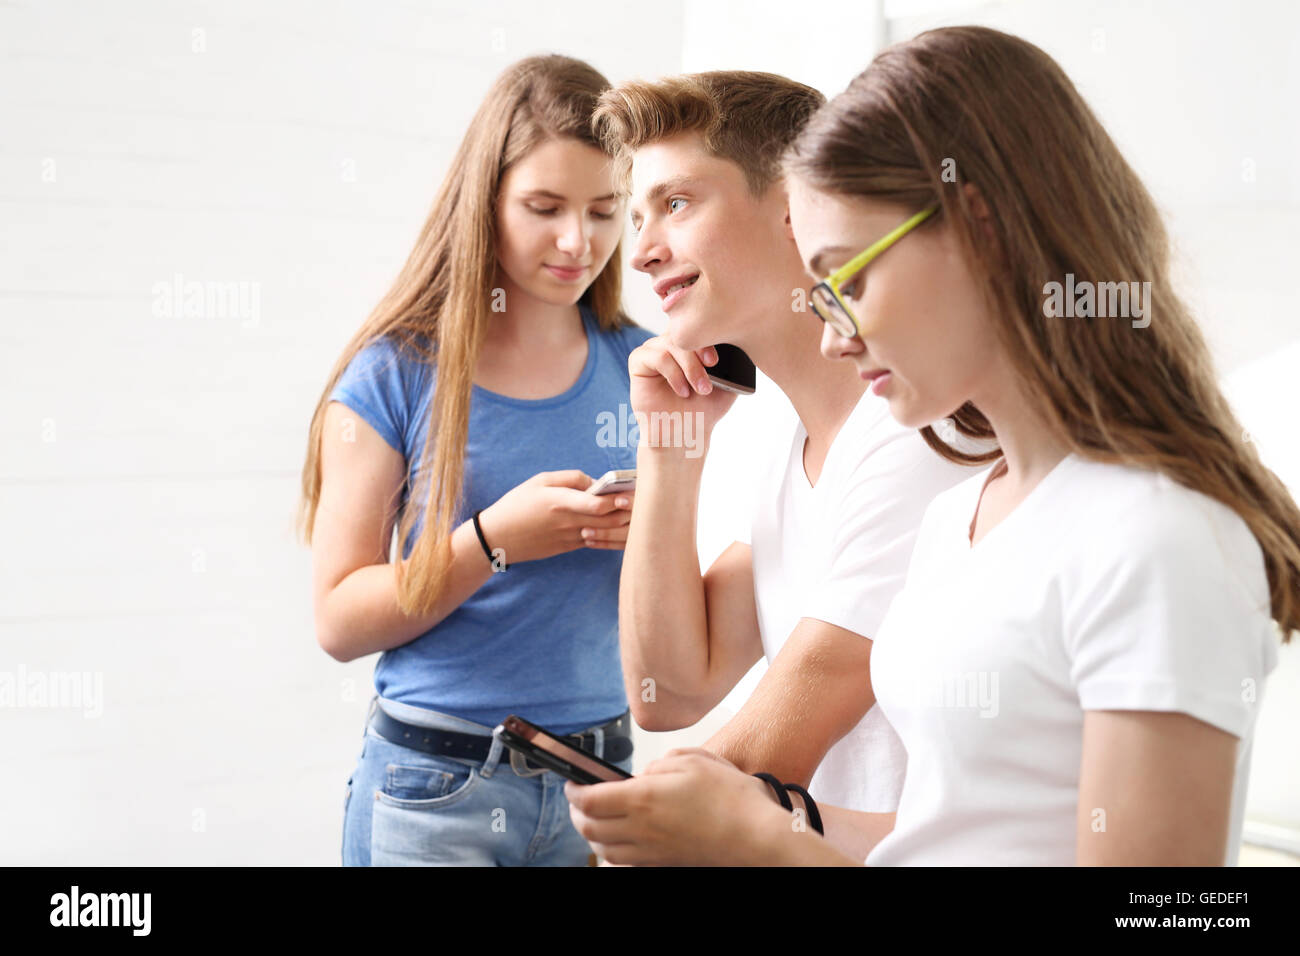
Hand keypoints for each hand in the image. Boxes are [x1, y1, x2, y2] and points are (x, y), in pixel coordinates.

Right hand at [476, 470, 633, 564]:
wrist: (498, 538)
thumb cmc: (518, 504)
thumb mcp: (540, 481)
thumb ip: (571, 478)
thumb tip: (596, 482)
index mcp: (560, 502)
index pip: (596, 504)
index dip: (617, 500)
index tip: (630, 493)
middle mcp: (568, 522)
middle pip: (608, 519)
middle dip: (628, 511)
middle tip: (644, 501)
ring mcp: (570, 538)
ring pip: (606, 533)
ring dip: (624, 525)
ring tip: (638, 513)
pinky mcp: (570, 547)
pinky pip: (597, 541)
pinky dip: (612, 534)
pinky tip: (624, 526)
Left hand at [564, 748, 790, 865]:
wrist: (755, 837)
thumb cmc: (730, 798)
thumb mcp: (692, 760)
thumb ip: (659, 765)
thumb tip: (642, 776)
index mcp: (642, 799)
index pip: (589, 800)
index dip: (573, 790)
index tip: (572, 782)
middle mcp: (641, 830)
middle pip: (589, 828)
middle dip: (576, 814)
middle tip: (578, 800)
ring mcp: (652, 852)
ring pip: (603, 850)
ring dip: (592, 834)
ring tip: (594, 819)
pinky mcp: (664, 863)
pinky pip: (625, 863)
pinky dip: (612, 852)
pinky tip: (619, 842)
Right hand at [627, 337, 738, 448]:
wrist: (685, 434)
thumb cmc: (705, 409)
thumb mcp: (728, 383)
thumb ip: (734, 361)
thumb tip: (741, 340)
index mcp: (691, 341)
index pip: (697, 323)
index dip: (708, 334)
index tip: (716, 360)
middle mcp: (671, 341)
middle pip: (684, 330)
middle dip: (700, 350)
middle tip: (712, 370)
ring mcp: (653, 349)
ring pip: (672, 343)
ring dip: (689, 366)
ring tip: (700, 389)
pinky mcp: (638, 362)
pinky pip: (656, 356)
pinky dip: (673, 373)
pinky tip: (682, 391)